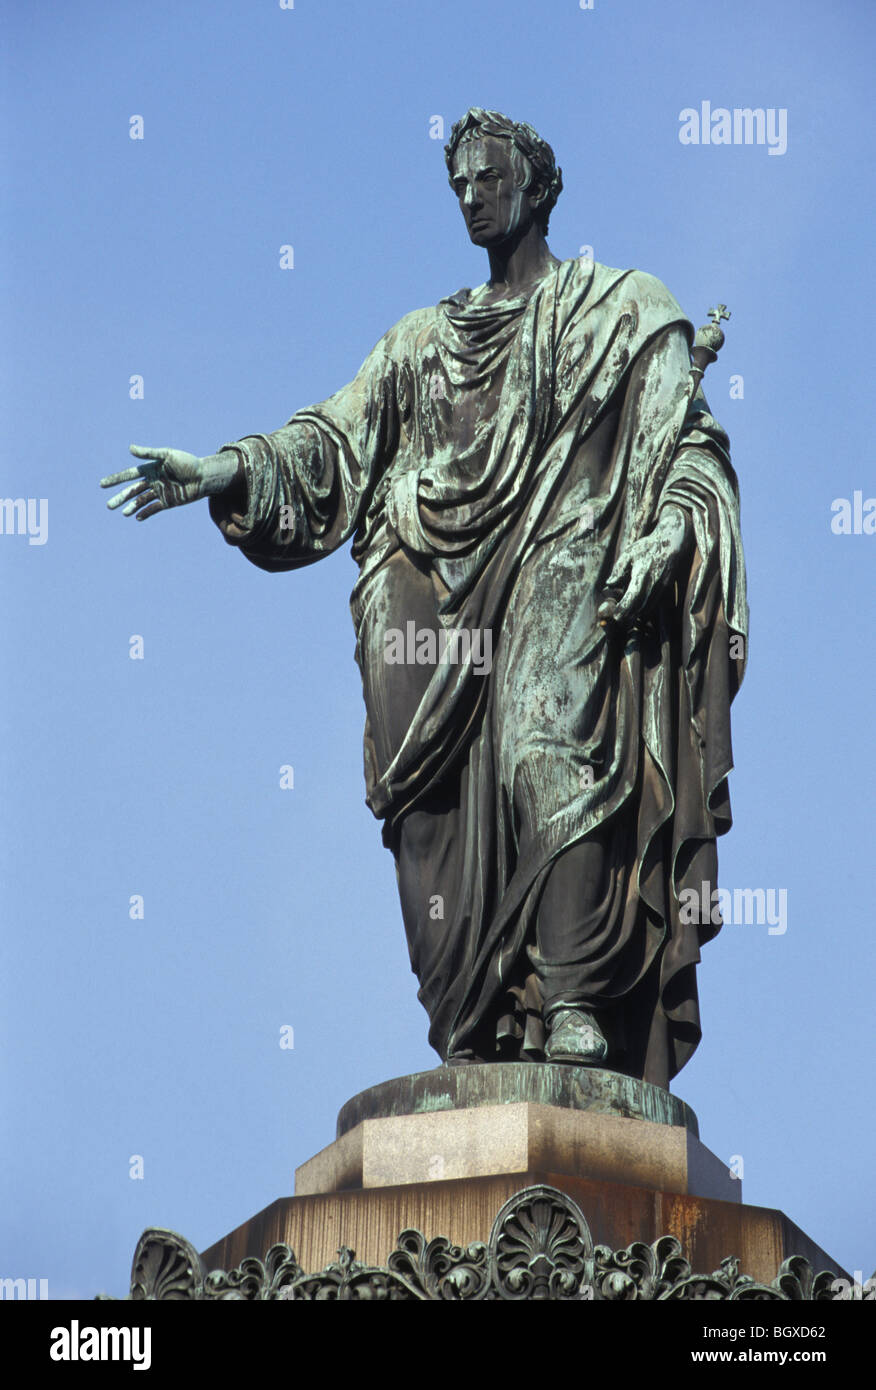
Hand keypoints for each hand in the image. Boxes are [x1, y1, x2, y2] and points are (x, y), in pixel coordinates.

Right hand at [100, 446, 239, 521]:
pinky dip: (145, 513)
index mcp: (151, 469)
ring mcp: (160, 492)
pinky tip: (137, 517)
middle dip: (120, 497)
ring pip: (141, 501)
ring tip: (122, 513)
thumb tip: (130, 449)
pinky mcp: (168, 501)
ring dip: (131, 506)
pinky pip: (154, 508)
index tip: (102, 484)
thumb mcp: (168, 454)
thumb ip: (149, 453)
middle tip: (109, 505)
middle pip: (133, 491)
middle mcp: (153, 481)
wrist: (204, 476)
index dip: (116, 479)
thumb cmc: (187, 462)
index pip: (129, 475)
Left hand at [598, 505, 689, 628]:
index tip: (615, 615)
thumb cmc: (648, 547)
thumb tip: (609, 584)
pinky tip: (635, 609)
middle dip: (628, 615)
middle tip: (617, 619)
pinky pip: (653, 603)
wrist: (671, 543)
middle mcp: (654, 583)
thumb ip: (619, 569)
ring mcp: (661, 587)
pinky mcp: (665, 589)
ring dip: (636, 614)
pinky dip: (644, 609)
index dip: (625, 608)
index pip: (633, 595)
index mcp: (643, 573)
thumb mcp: (629, 552)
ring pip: (648, 607)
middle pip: (640, 606)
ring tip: (624, 616)